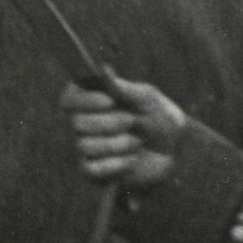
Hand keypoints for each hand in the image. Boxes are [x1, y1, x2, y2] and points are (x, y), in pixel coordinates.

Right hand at [62, 76, 184, 191]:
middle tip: (131, 121)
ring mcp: (86, 148)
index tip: (110, 101)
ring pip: (85, 146)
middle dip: (108, 123)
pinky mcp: (93, 171)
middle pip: (77, 123)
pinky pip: (91, 169)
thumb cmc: (159, 116)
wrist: (174, 150)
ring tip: (137, 141)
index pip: (69, 99)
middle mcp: (83, 122)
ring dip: (117, 144)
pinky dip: (115, 164)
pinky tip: (132, 160)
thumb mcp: (148, 99)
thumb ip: (125, 88)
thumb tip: (104, 70)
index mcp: (91, 99)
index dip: (85, 101)